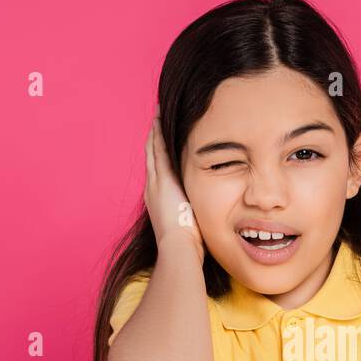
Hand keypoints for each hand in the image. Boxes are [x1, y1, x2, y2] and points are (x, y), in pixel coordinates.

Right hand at [145, 111, 205, 262]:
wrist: (178, 247)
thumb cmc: (188, 244)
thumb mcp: (190, 226)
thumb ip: (195, 216)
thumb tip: (207, 217)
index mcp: (159, 199)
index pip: (159, 171)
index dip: (159, 155)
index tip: (163, 142)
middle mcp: (153, 188)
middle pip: (152, 156)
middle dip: (154, 138)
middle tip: (156, 119)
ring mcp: (156, 182)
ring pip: (153, 149)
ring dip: (156, 131)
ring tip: (157, 113)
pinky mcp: (162, 178)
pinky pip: (159, 149)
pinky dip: (158, 134)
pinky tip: (160, 119)